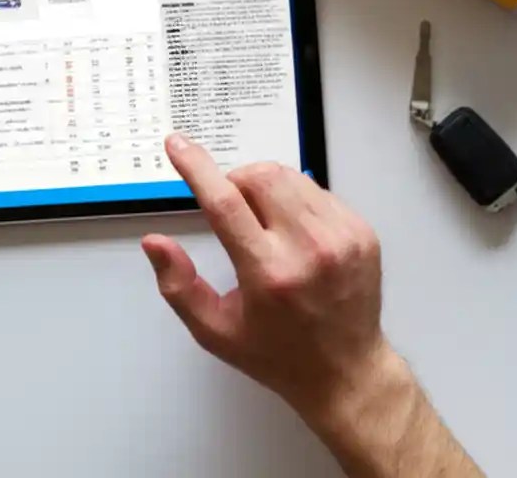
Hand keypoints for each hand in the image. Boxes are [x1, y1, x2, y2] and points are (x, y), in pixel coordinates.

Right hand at [143, 134, 398, 422]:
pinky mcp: (362, 232)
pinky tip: (293, 232)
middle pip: (260, 177)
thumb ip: (178, 285)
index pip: (225, 204)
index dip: (196, 168)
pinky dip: (296, 200)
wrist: (346, 371)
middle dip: (234, 181)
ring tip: (263, 224)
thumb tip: (154, 242)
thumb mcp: (214, 331)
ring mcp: (342, 237)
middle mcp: (309, 250)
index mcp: (268, 274)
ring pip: (290, 176)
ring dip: (265, 187)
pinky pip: (318, 191)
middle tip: (230, 209)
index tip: (177, 144)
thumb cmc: (276, 354)